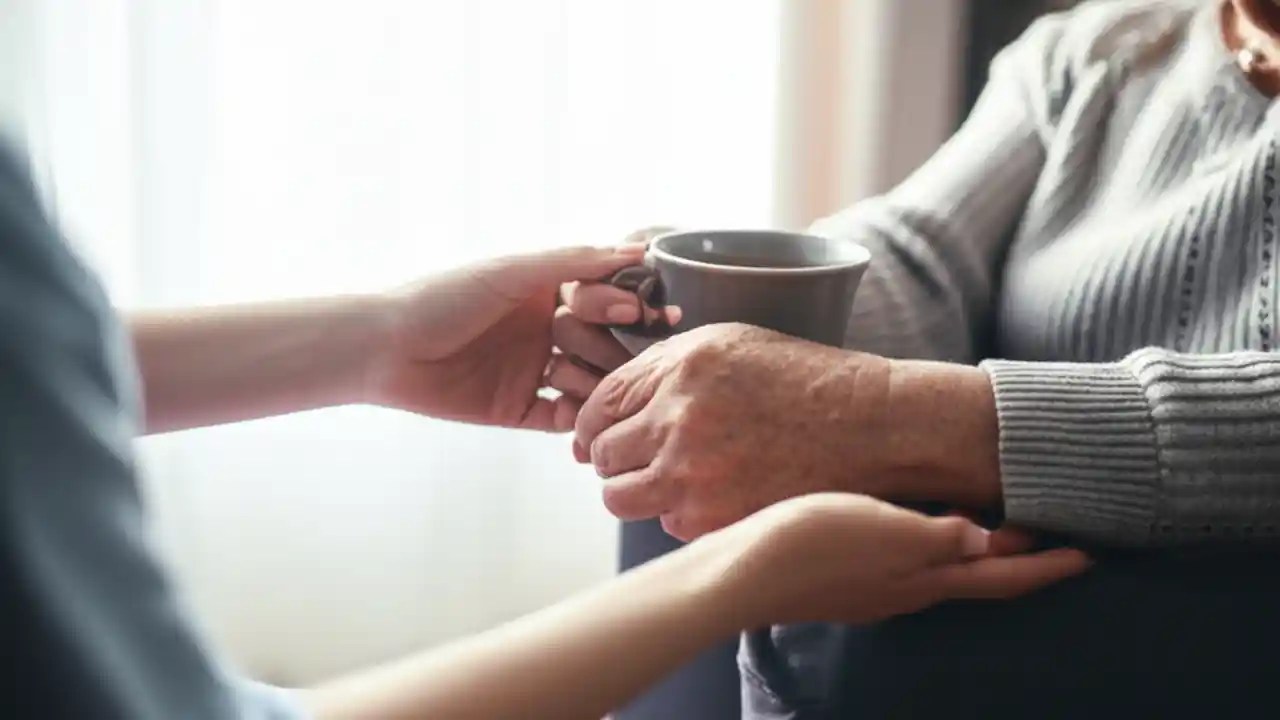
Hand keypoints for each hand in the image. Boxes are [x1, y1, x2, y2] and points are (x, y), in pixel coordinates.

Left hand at [364, 244, 647, 430]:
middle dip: (612, 346)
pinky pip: (563, 419)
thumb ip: (576, 262)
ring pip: (590, 382)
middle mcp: (545, 330)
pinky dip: (578, 418)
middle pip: (603, 342)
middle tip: (611, 349)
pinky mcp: (519, 409)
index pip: (604, 297)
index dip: (623, 303)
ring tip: (572, 376)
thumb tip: (637, 251)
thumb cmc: (444, 298)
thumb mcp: (513, 271)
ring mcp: (534, 371)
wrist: (385, 349)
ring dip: (595, 381)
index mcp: (546, 292)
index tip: (638, 310)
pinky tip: (578, 413)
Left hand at [575, 322, 1000, 540]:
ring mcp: (694, 475)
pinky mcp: (715, 519)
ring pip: (621, 498)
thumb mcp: (731, 343)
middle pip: (603, 456)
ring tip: (670, 482)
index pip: (598, 404)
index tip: (594, 439)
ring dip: (636, 492)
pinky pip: (667, 524)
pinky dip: (682, 514)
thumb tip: (607, 406)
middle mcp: (678, 420)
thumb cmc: (804, 380)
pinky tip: (718, 494)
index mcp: (679, 369)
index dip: (590, 426)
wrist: (871, 427)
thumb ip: (664, 366)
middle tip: (638, 460)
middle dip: (614, 459)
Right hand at [697, 493, 1091, 626]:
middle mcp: (906, 591)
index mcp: (924, 579)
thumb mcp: (883, 528)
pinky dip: (934, 548)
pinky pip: (908, 566)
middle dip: (1020, 558)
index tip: (1091, 552)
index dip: (1049, 566)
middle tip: (1054, 530)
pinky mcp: (846, 580)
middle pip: (978, 578)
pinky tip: (920, 526)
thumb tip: (988, 540)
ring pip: (942, 572)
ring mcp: (875, 590)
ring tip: (998, 522)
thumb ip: (938, 535)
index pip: (1003, 576)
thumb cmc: (811, 544)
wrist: (739, 577)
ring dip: (977, 552)